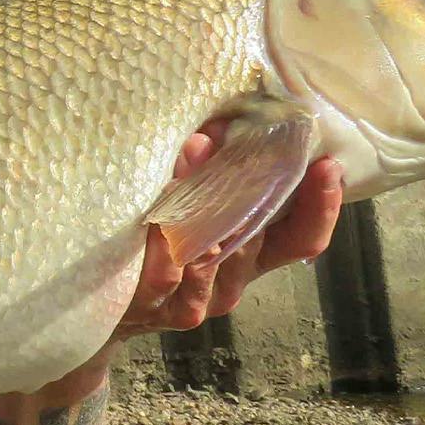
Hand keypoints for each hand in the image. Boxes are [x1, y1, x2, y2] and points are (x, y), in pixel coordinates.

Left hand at [114, 120, 344, 336]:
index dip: (322, 206)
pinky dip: (167, 238)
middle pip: (263, 243)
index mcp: (250, 256)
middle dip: (260, 186)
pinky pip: (169, 274)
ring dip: (207, 198)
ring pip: (215, 256)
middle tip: (258, 137)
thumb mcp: (191, 205)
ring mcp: (197, 301)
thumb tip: (225, 115)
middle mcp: (231, 283)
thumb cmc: (151, 241)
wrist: (96, 301)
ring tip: (198, 145)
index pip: (302, 238)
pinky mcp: (158, 310)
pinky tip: (162, 203)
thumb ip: (214, 173)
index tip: (329, 164)